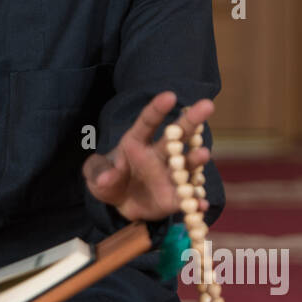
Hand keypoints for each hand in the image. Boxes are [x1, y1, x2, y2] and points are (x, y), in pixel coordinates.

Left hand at [82, 91, 213, 221]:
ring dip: (195, 158)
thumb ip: (98, 172)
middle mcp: (158, 154)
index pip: (148, 122)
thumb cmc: (107, 180)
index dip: (158, 109)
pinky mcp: (176, 197)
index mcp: (137, 142)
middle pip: (177, 135)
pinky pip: (187, 199)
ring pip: (186, 163)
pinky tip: (202, 205)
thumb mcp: (94, 175)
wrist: (119, 204)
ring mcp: (170, 174)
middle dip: (191, 120)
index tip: (170, 96)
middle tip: (207, 105)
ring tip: (202, 154)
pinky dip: (196, 202)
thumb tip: (108, 177)